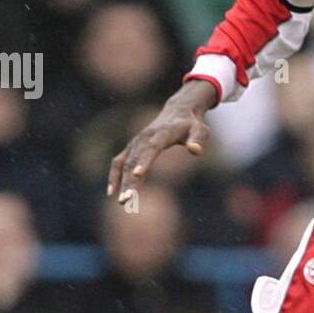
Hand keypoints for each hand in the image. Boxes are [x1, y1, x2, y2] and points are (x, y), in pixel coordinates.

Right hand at [107, 80, 216, 204]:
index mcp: (162, 134)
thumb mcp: (201, 130)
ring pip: (125, 163)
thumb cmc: (191, 125)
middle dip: (130, 180)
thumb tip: (195, 150)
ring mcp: (136, 142)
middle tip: (127, 200)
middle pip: (134, 160)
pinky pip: (118, 162)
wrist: (178, 111)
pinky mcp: (132, 148)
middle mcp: (144, 137)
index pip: (152, 148)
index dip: (144, 160)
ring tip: (121, 201)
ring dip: (122, 182)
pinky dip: (114, 176)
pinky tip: (112, 192)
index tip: (137, 174)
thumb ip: (198, 140)